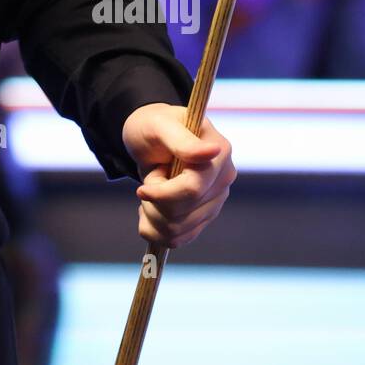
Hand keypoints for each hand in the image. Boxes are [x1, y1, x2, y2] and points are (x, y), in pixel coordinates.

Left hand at [122, 103, 236, 248]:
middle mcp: (223, 180)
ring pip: (179, 230)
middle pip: (183, 214)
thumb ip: (182, 140)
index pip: (192, 189)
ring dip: (152, 216)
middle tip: (147, 183)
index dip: (162, 194)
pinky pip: (178, 238)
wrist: (148, 138)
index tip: (141, 190)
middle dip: (154, 204)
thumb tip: (212, 152)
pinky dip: (156, 230)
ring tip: (149, 193)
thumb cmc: (152, 125)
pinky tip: (149, 210)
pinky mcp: (204, 216)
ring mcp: (216, 200)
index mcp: (219, 153)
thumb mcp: (159, 125)